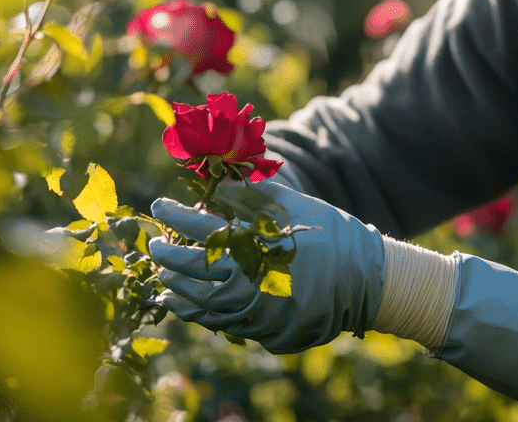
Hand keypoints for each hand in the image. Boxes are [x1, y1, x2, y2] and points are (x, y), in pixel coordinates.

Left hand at [148, 181, 384, 352]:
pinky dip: (194, 311)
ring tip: (162, 274)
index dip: (173, 215)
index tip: (158, 206)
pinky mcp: (260, 330)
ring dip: (174, 286)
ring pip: (198, 301)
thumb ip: (250, 196)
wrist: (364, 280)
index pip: (199, 227)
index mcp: (254, 244)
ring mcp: (253, 310)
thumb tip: (215, 186)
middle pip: (191, 267)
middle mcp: (247, 280)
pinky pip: (217, 322)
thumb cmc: (328, 234)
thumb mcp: (291, 205)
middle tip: (154, 243)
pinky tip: (183, 301)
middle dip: (166, 253)